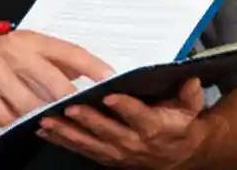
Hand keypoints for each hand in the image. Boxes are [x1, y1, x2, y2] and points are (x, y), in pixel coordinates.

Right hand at [0, 30, 114, 126]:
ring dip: (43, 118)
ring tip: (55, 124)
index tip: (112, 79)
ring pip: (30, 104)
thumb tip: (91, 74)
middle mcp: (15, 52)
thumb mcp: (27, 49)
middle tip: (85, 113)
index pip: (70, 52)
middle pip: (54, 81)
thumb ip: (56, 61)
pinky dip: (16, 124)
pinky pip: (5, 117)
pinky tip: (22, 125)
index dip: (94, 66)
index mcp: (32, 41)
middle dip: (71, 101)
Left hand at [36, 78, 207, 168]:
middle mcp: (133, 142)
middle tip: (70, 106)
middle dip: (88, 119)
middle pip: (108, 130)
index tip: (111, 96)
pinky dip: (63, 141)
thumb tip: (190, 80)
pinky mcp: (105, 156)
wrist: (179, 155)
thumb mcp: (190, 108)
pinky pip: (82, 149)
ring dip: (67, 132)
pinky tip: (46, 131)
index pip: (139, 116)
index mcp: (153, 127)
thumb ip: (189, 94)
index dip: (125, 107)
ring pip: (89, 142)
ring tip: (47, 120)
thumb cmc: (179, 126)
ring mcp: (117, 152)